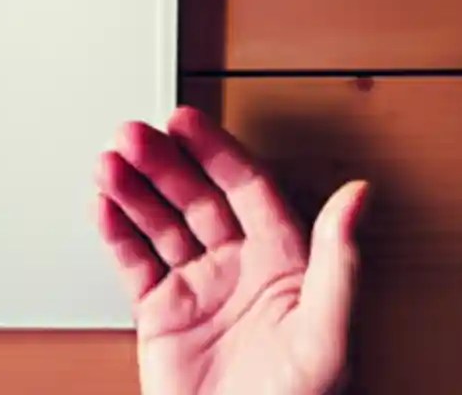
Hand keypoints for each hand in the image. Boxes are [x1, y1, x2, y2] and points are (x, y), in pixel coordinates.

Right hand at [96, 107, 368, 394]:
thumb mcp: (328, 338)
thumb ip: (338, 264)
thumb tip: (358, 195)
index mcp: (284, 264)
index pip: (246, 189)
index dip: (216, 152)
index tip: (186, 123)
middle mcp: (239, 269)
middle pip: (196, 197)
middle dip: (163, 164)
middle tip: (133, 137)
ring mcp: (198, 289)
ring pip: (160, 223)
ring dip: (134, 190)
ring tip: (109, 164)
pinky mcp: (161, 315)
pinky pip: (134, 263)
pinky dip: (115, 232)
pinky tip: (103, 206)